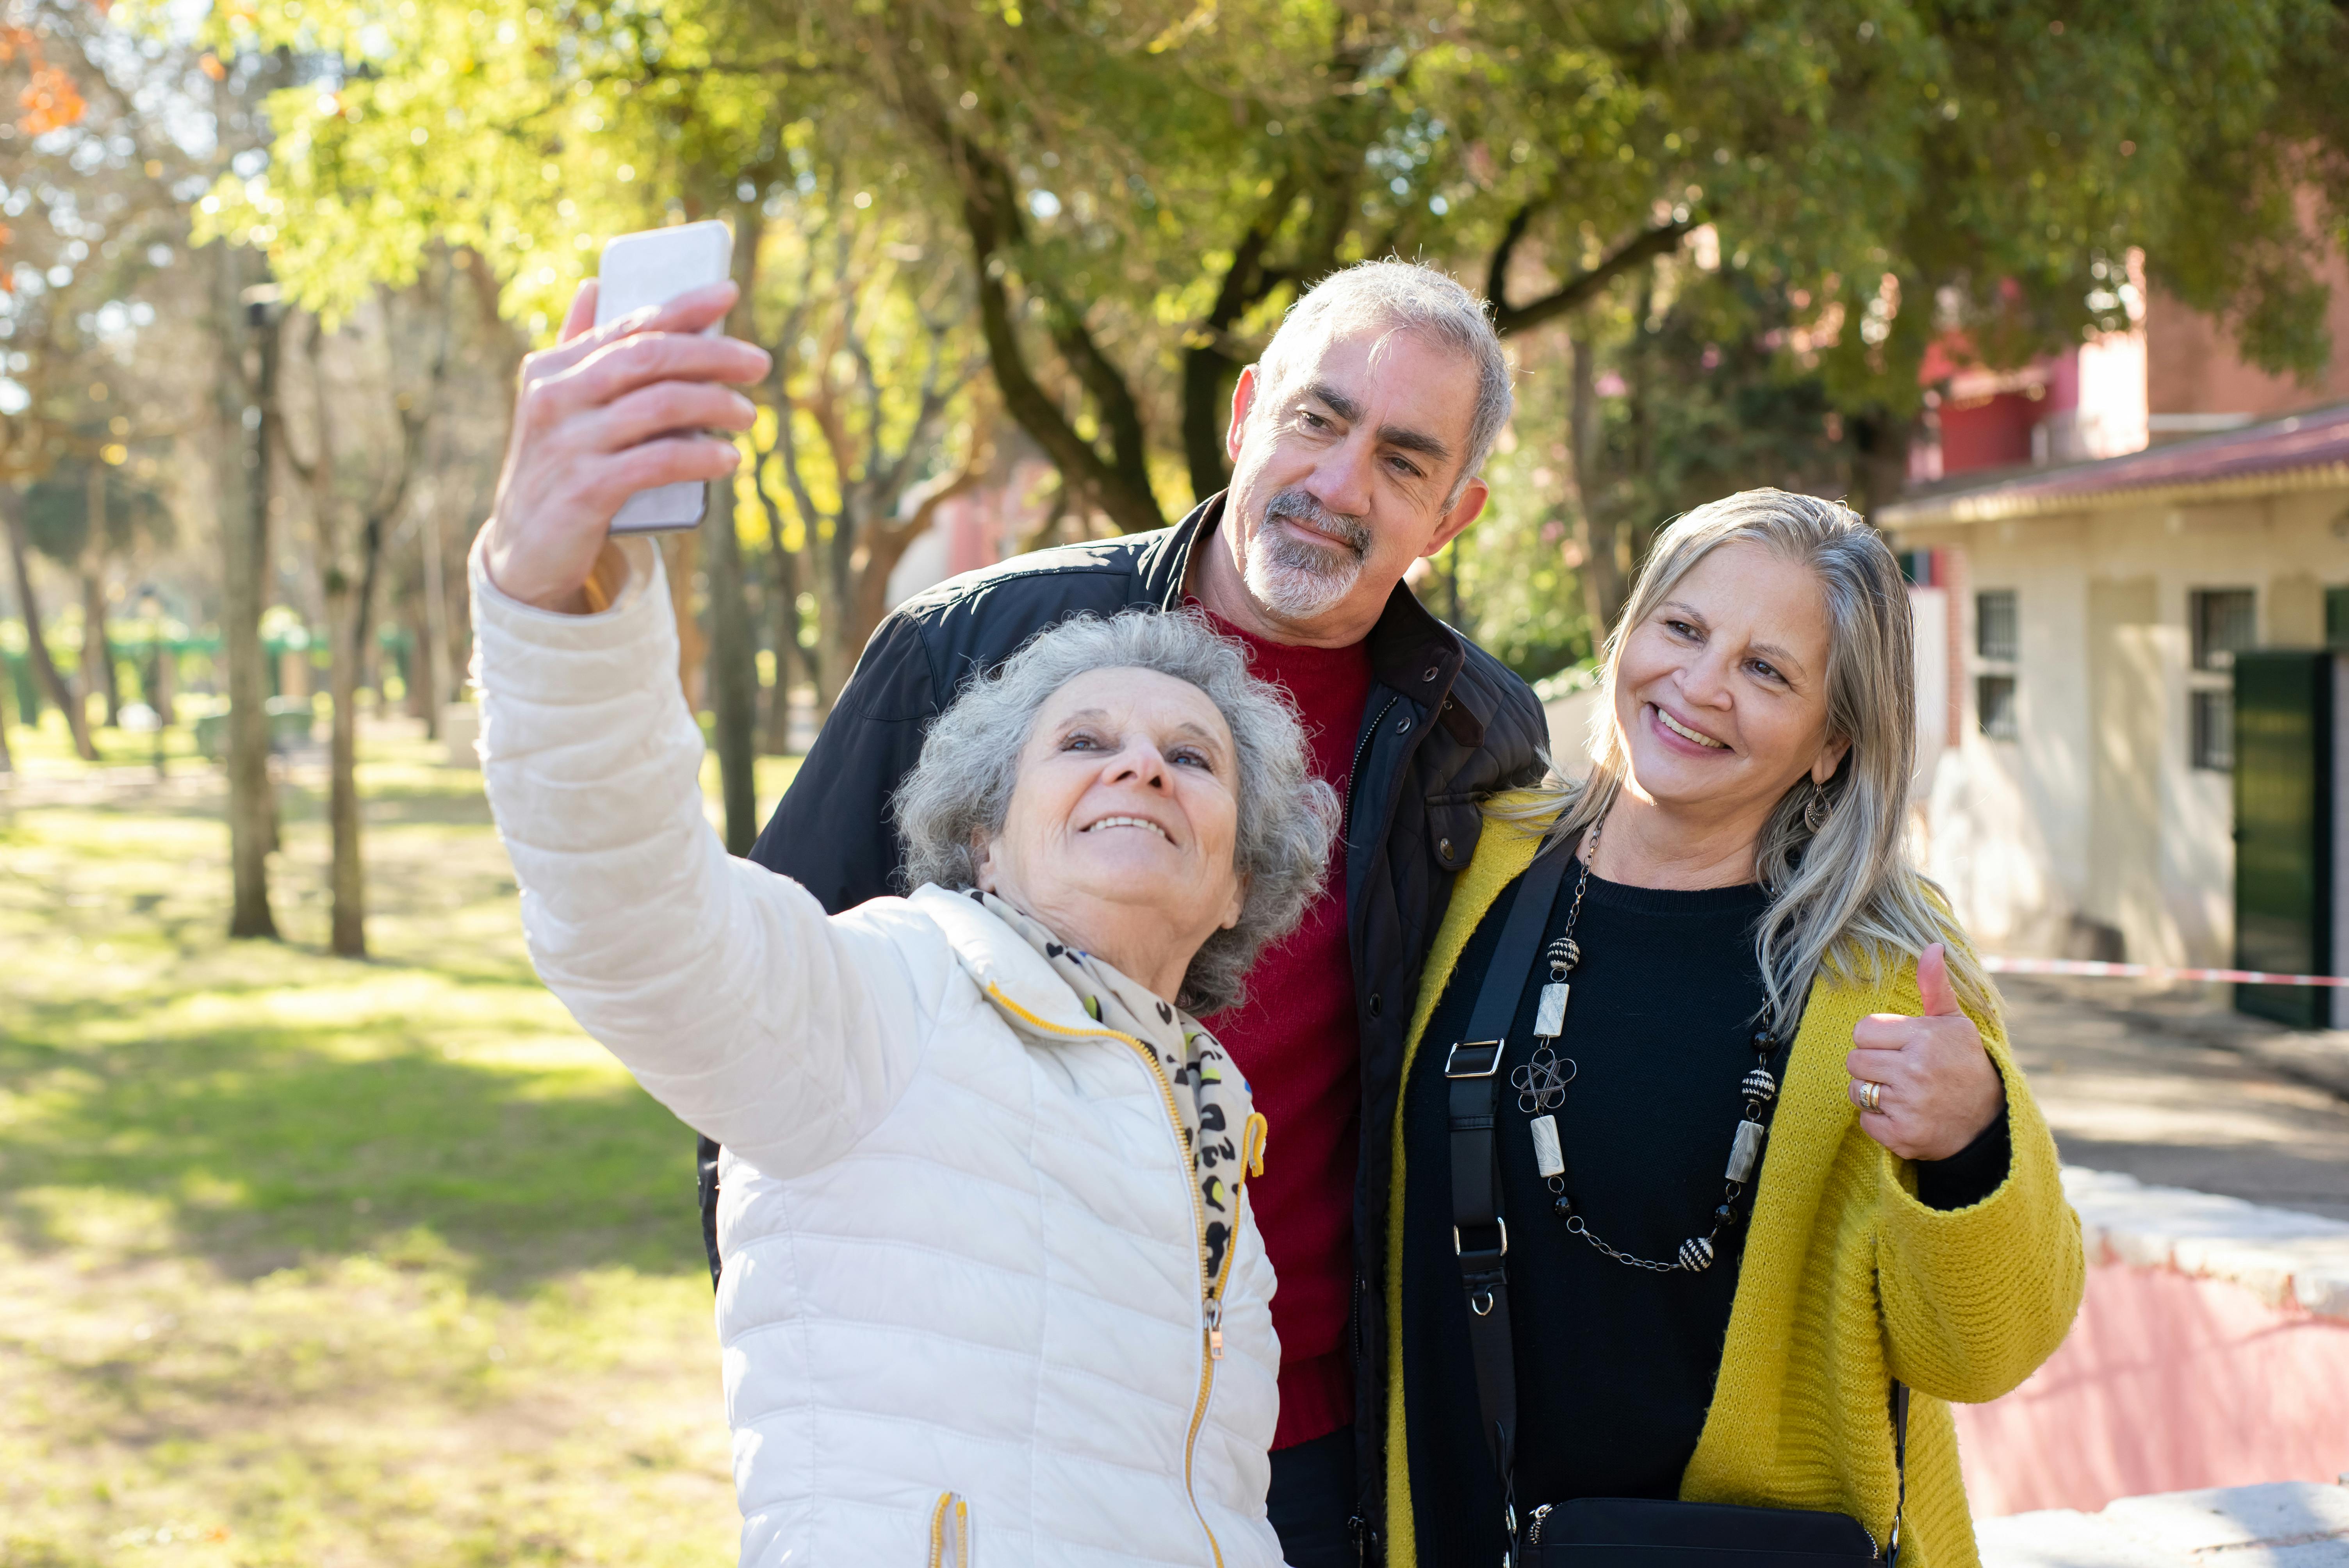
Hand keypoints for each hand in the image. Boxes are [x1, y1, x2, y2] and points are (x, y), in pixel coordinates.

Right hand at [482, 278, 771, 611]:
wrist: (523, 552)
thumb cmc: (555, 470)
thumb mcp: (557, 406)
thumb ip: (576, 349)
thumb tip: (595, 286)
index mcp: (550, 369)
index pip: (627, 325)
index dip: (683, 307)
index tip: (729, 293)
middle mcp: (555, 398)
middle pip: (649, 356)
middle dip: (713, 353)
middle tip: (759, 364)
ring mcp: (568, 444)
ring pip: (661, 405)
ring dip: (717, 406)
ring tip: (749, 416)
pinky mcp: (586, 490)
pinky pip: (658, 461)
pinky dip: (701, 457)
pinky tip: (729, 459)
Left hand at [1844, 943, 2004, 1161]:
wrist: (1988, 1122)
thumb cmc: (1964, 1064)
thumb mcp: (1954, 1023)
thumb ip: (1935, 986)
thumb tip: (1932, 946)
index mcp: (1923, 1038)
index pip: (1863, 1030)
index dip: (1875, 1039)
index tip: (1897, 1047)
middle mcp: (1914, 1070)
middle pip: (1854, 1061)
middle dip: (1871, 1066)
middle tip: (1898, 1071)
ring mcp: (1908, 1104)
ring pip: (1856, 1091)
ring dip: (1872, 1093)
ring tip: (1901, 1092)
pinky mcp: (1902, 1135)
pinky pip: (1865, 1122)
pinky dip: (1879, 1122)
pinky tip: (1904, 1115)